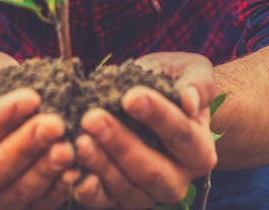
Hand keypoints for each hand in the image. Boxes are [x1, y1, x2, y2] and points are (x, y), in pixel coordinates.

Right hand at [0, 50, 79, 208]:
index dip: (1, 119)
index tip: (32, 97)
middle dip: (28, 146)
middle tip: (56, 123)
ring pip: (16, 194)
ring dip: (45, 171)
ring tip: (69, 146)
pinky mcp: (17, 206)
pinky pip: (35, 207)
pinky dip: (56, 191)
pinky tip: (75, 169)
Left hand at [73, 52, 216, 207]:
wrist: (151, 100)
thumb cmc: (173, 82)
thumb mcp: (192, 72)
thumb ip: (197, 83)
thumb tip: (189, 100)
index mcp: (199, 151)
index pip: (181, 134)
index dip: (157, 116)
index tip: (130, 97)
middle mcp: (178, 180)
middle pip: (151, 169)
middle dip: (120, 144)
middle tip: (93, 118)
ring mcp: (148, 195)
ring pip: (126, 188)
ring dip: (99, 165)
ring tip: (78, 140)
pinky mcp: (120, 200)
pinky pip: (103, 200)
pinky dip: (85, 187)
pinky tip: (69, 169)